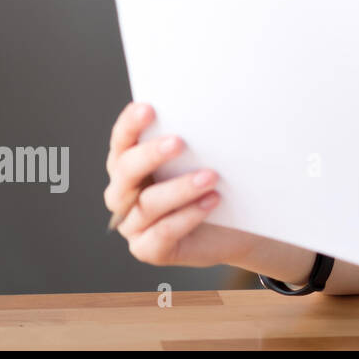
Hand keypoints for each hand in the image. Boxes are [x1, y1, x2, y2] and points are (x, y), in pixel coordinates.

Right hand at [104, 102, 258, 267]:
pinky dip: (187, 216)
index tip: (148, 108)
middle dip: (151, 155)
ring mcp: (133, 224)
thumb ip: (196, 140)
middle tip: (179, 142)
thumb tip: (209, 114)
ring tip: (211, 176)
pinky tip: (211, 202)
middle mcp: (123, 193)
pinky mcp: (148, 250)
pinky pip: (162, 233)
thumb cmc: (217, 183)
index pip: (122, 141)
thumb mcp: (205, 158)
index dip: (130, 125)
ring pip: (147, 203)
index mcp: (130, 164)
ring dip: (179, 188)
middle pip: (126, 171)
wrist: (237, 227)